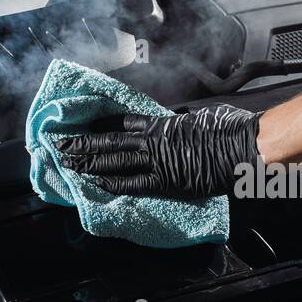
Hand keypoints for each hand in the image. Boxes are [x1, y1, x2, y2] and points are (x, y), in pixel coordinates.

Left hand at [57, 103, 261, 199]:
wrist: (241, 147)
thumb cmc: (226, 128)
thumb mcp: (200, 118)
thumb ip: (182, 122)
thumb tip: (179, 124)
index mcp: (162, 123)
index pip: (123, 121)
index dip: (101, 124)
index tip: (84, 124)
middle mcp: (153, 140)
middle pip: (110, 140)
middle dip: (84, 142)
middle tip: (61, 143)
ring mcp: (157, 161)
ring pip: (115, 160)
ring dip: (90, 161)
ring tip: (68, 162)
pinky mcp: (165, 182)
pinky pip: (133, 183)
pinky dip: (113, 182)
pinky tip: (95, 183)